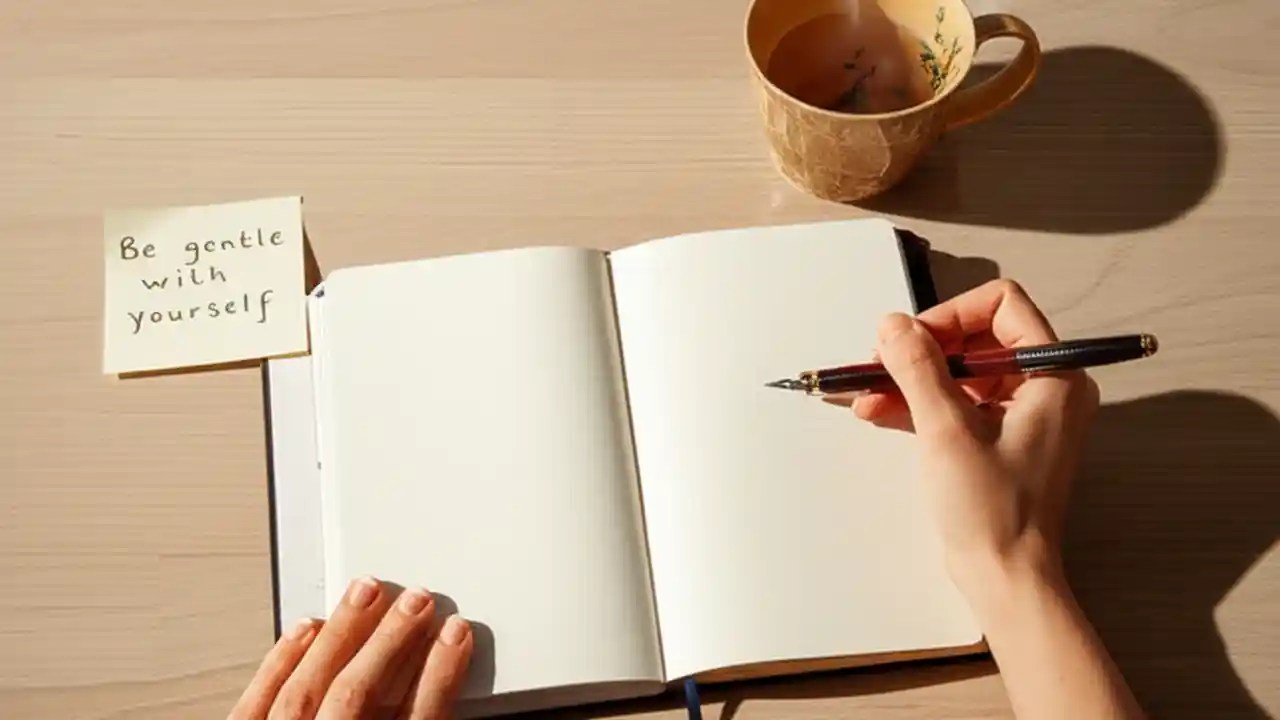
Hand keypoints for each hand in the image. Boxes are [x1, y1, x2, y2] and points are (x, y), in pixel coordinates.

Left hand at [229, 577, 473, 719]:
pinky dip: (282, 661)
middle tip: (417, 599)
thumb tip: (438, 682)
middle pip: (359, 692)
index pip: (416, 719)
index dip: (441, 673)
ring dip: (341, 633)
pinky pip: (258, 701)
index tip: (456, 634)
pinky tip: (304, 628)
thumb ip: (415, 717)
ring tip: (366, 591)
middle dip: (391, 640)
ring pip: (308, 686)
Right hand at [852, 280, 1098, 592]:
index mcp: (1054, 376)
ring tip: (864, 392)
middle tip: (879, 362)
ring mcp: (1023, 415)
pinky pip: (957, 403)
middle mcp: (1045, 388)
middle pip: (976, 337)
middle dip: (922, 349)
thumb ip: (918, 368)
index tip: (911, 340)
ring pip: (960, 372)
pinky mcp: (998, 440)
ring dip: (911, 378)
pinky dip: (919, 404)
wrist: (1005, 576)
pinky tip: (877, 410)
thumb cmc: (994, 510)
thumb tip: (894, 325)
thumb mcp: (946, 429)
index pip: (1003, 305)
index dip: (951, 315)